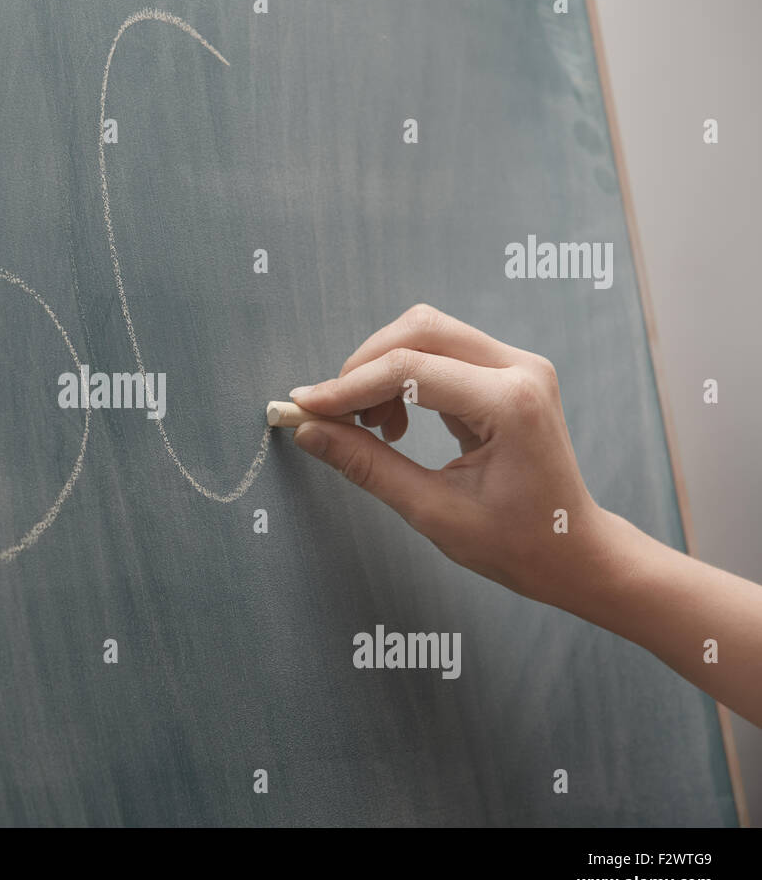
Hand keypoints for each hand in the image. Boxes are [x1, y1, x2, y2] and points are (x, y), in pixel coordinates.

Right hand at [288, 303, 608, 607]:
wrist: (573, 550)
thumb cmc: (518, 542)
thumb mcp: (433, 512)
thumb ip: (368, 466)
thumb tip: (310, 431)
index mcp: (510, 403)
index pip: (409, 368)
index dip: (348, 387)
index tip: (304, 407)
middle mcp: (520, 369)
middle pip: (420, 329)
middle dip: (363, 366)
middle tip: (331, 413)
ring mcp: (518, 365)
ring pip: (428, 333)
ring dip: (382, 369)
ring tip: (369, 427)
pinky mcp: (508, 372)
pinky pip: (442, 351)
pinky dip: (403, 377)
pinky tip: (394, 423)